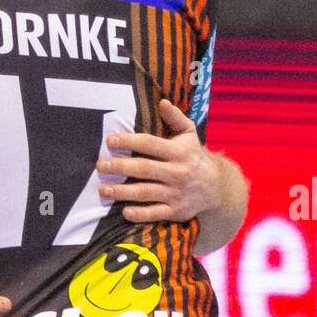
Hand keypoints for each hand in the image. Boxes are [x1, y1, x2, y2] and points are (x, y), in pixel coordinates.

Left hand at [97, 99, 220, 223]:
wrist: (217, 187)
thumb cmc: (194, 155)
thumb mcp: (190, 133)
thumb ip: (175, 118)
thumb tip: (162, 102)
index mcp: (179, 152)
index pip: (149, 144)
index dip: (128, 141)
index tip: (109, 140)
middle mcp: (177, 172)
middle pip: (143, 169)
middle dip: (119, 166)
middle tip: (100, 165)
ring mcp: (176, 193)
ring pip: (145, 192)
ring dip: (122, 191)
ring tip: (103, 189)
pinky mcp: (176, 211)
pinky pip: (156, 213)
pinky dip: (140, 214)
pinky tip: (124, 212)